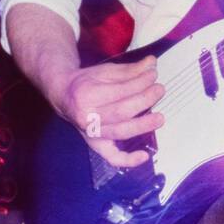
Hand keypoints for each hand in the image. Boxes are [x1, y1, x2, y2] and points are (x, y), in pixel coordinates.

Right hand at [45, 56, 165, 168]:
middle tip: (159, 90)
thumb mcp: (105, 71)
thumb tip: (152, 64)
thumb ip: (129, 70)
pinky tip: (144, 156)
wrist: (64, 96)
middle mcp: (87, 117)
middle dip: (145, 100)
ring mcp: (91, 133)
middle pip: (122, 112)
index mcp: (87, 95)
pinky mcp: (95, 144)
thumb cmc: (86, 83)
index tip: (153, 75)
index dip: (140, 83)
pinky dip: (128, 160)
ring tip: (160, 117)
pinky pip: (111, 157)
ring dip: (143, 126)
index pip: (120, 91)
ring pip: (120, 132)